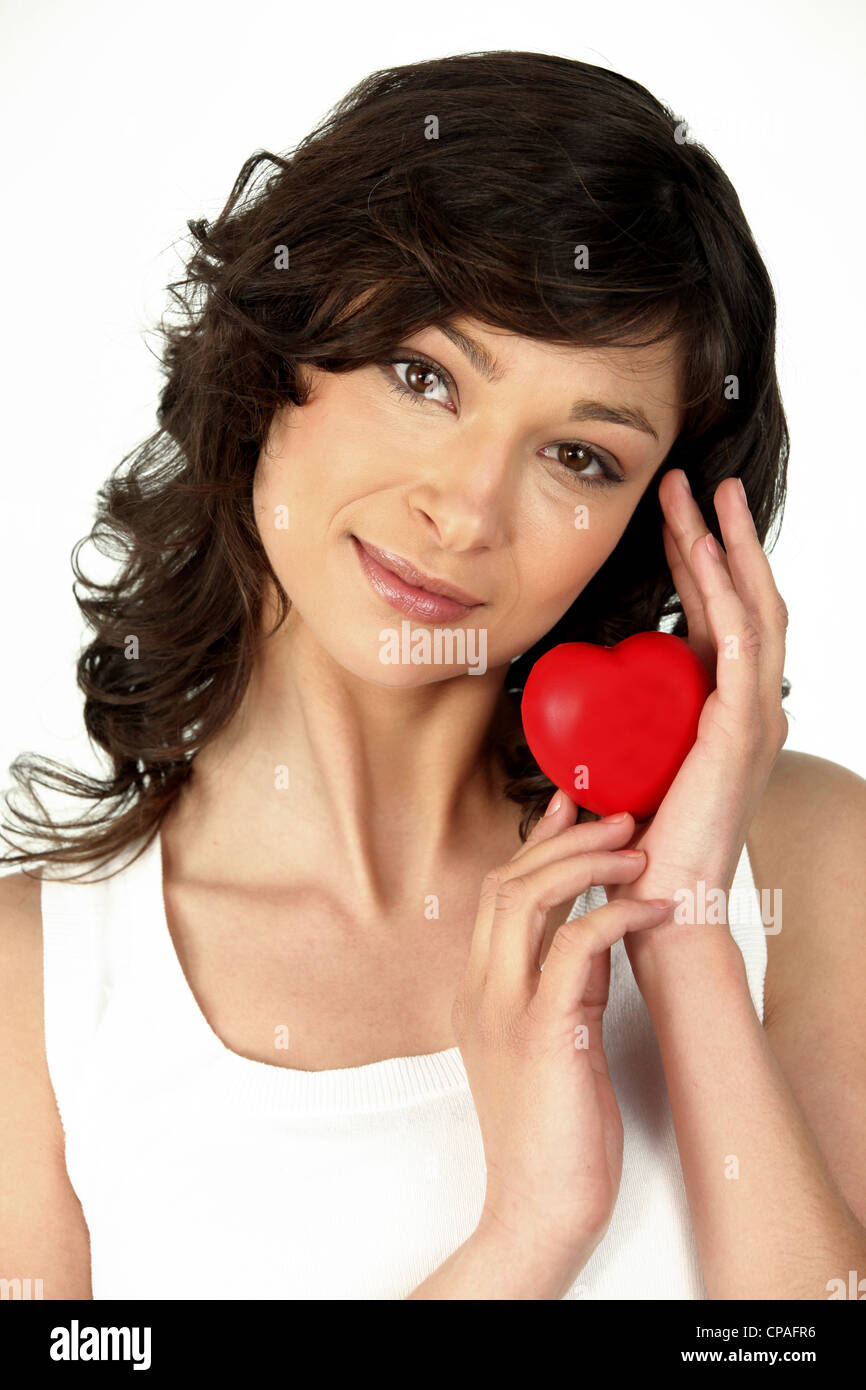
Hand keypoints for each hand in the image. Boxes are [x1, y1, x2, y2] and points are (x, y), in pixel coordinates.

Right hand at [454, 792, 675, 1284]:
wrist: (538, 1208)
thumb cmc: (554, 1131)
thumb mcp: (554, 1040)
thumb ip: (560, 984)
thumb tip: (593, 932)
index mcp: (477, 991)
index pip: (495, 894)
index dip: (534, 844)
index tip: (570, 807)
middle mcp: (480, 990)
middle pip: (506, 882)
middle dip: (565, 839)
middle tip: (618, 816)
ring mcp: (504, 1009)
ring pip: (527, 900)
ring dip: (585, 863)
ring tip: (637, 849)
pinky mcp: (542, 1033)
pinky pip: (574, 947)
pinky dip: (614, 916)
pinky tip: (651, 909)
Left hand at [604, 469, 788, 966]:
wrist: (660, 904)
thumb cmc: (637, 845)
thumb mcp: (625, 767)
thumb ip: (613, 732)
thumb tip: (574, 706)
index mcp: (721, 708)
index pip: (715, 615)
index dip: (694, 560)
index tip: (670, 514)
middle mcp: (749, 704)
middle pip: (741, 598)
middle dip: (716, 535)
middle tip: (692, 481)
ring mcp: (754, 716)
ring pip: (752, 608)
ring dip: (727, 547)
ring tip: (705, 494)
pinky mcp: (743, 731)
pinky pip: (742, 649)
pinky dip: (727, 598)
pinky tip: (711, 558)